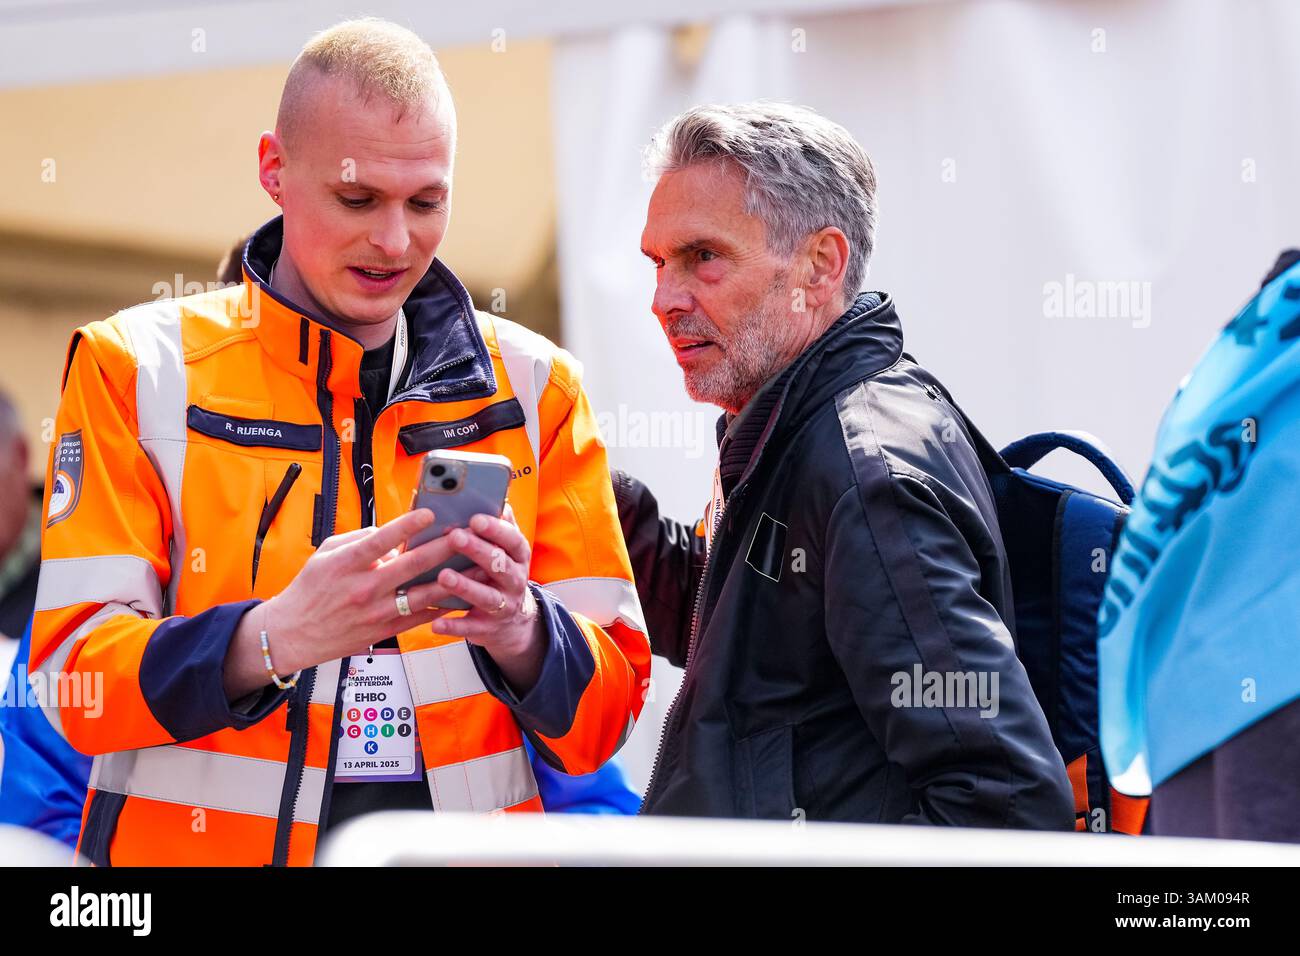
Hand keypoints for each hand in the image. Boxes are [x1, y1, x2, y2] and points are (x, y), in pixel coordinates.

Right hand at [257, 509, 465, 673]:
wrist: (292, 633)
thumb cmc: (310, 589)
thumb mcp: (325, 553)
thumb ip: (359, 539)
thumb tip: (391, 534)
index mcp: (346, 564)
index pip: (381, 540)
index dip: (407, 526)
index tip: (430, 513)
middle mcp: (363, 587)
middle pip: (411, 566)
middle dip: (443, 548)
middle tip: (466, 535)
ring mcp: (375, 612)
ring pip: (422, 594)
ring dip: (452, 580)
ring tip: (475, 566)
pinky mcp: (383, 631)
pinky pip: (418, 618)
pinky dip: (440, 607)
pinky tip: (460, 596)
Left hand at [427, 504, 547, 694]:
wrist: (512, 621)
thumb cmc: (499, 573)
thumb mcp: (505, 550)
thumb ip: (499, 526)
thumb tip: (496, 497)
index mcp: (518, 556)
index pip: (512, 540)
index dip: (496, 529)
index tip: (476, 518)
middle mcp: (515, 580)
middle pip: (500, 565)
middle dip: (478, 550)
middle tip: (455, 537)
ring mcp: (503, 605)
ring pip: (486, 596)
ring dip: (465, 586)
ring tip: (444, 576)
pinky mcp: (488, 628)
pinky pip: (470, 628)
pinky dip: (453, 626)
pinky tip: (435, 623)